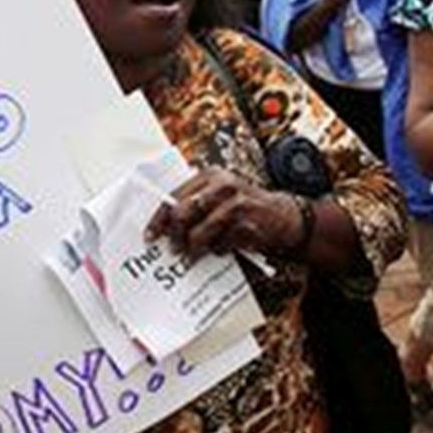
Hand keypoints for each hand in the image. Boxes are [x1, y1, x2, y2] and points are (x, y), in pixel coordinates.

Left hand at [145, 168, 305, 260]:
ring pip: (200, 233)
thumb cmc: (244, 207)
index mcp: (210, 176)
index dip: (159, 219)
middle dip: (174, 235)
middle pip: (183, 213)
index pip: (174, 196)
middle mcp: (222, 186)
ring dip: (193, 249)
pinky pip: (221, 245)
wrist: (283, 216)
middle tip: (173, 248)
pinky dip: (219, 251)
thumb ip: (195, 203)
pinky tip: (222, 249)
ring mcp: (236, 205)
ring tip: (191, 256)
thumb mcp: (219, 196)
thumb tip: (164, 225)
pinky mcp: (248, 225)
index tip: (150, 236)